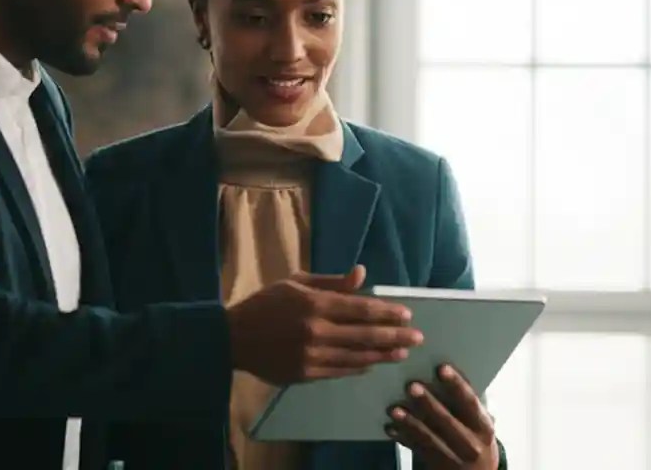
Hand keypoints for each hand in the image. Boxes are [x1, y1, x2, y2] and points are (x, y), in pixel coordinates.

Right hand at [226, 265, 423, 384]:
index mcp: (315, 304)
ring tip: (401, 353)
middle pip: (366, 335)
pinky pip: (341, 371)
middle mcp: (317, 331)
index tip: (407, 315)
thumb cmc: (266, 304)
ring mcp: (312, 356)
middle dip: (396, 336)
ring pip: (358, 356)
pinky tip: (372, 363)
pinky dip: (359, 367)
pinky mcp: (306, 374)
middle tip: (417, 338)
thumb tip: (361, 275)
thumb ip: (331, 282)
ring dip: (383, 354)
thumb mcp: (296, 283)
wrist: (233, 338)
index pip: (362, 309)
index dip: (388, 312)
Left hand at [386, 364, 498, 469]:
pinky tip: (390, 427)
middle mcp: (471, 443)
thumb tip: (441, 370)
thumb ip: (465, 402)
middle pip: (447, 421)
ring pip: (429, 438)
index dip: (457, 385)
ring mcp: (454, 457)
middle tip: (412, 386)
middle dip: (428, 403)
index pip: (470, 402)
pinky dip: (403, 438)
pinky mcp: (437, 465)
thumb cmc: (475, 435)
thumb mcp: (478, 421)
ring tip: (394, 409)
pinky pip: (418, 450)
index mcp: (483, 426)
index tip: (442, 368)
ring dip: (410, 423)